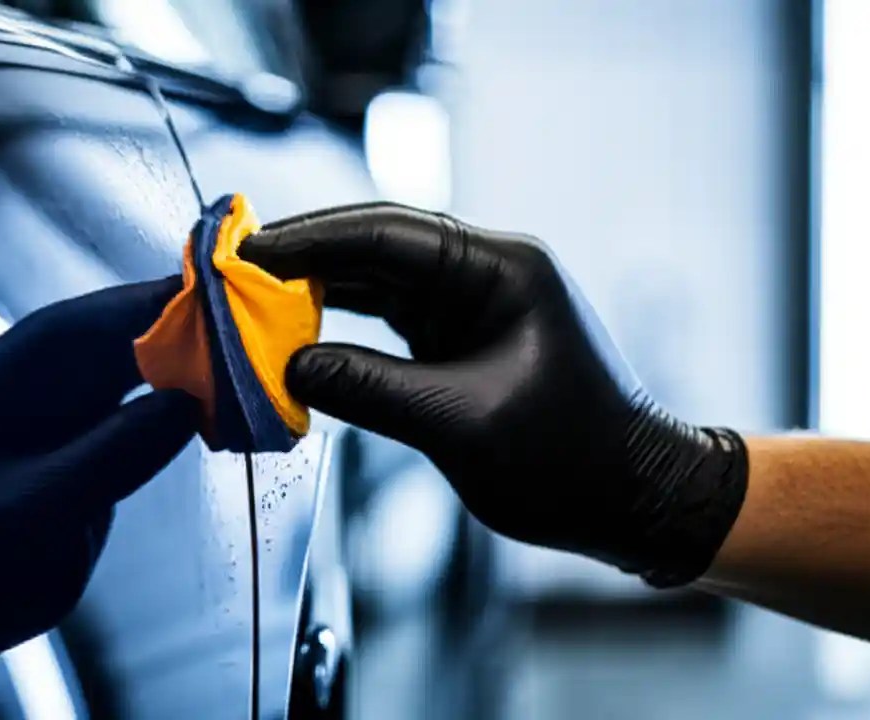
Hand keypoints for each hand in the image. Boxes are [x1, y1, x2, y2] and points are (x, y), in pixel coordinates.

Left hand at [0, 278, 198, 715]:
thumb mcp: (40, 519)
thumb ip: (113, 456)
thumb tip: (186, 404)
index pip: (61, 333)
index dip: (130, 310)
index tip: (196, 296)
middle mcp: (0, 401)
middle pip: (86, 347)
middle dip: (155, 330)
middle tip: (229, 318)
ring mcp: (27, 430)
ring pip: (103, 380)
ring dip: (160, 365)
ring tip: (225, 354)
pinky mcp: (57, 460)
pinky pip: (112, 418)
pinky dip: (155, 408)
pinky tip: (194, 399)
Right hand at [241, 203, 746, 586]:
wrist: (632, 499)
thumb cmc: (571, 460)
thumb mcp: (460, 424)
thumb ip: (368, 389)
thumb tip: (290, 368)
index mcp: (501, 269)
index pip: (388, 233)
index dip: (311, 241)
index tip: (250, 253)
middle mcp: (485, 273)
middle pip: (376, 246)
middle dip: (305, 258)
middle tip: (237, 270)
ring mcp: (471, 304)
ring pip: (376, 279)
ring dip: (318, 289)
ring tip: (254, 299)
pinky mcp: (458, 338)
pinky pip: (387, 317)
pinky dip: (341, 325)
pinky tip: (298, 332)